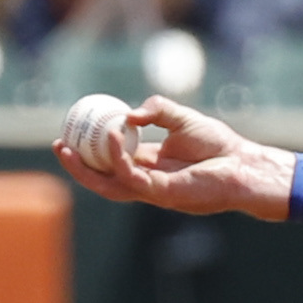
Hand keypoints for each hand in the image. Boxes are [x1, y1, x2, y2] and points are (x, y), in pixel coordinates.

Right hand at [52, 95, 295, 219]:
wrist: (245, 164)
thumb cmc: (219, 145)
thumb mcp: (182, 117)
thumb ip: (156, 109)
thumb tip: (128, 114)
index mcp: (150, 164)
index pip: (112, 161)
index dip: (89, 149)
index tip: (70, 130)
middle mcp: (148, 179)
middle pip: (102, 178)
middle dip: (77, 166)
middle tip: (58, 144)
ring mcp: (154, 190)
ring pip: (109, 184)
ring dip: (86, 169)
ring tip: (66, 149)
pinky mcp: (163, 193)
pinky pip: (132, 176)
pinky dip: (118, 157)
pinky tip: (113, 135)